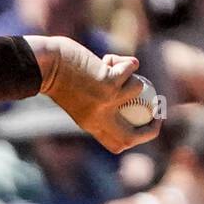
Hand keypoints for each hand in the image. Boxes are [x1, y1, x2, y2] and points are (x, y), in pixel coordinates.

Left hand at [26, 35, 160, 152]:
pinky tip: (109, 59)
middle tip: (157, 108)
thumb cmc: (60, 78)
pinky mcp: (107, 83)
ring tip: (115, 68)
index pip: (120, 144)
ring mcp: (105, 102)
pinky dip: (125, 61)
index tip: (146, 123)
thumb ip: (98, 108)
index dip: (138, 138)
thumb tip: (129, 100)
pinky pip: (131, 70)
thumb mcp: (79, 101)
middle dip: (152, 127)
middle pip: (133, 138)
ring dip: (134, 75)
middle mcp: (99, 119)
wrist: (45, 66)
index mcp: (91, 126)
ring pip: (139, 90)